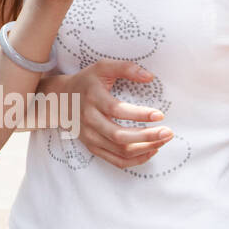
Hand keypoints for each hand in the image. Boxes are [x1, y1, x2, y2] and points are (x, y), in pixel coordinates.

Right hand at [55, 60, 171, 168]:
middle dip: (147, 137)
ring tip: (162, 140)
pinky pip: (116, 161)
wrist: (60, 99)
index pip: (116, 110)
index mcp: (93, 98)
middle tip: (167, 132)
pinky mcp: (93, 147)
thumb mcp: (102, 68)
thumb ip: (126, 68)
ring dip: (145, 149)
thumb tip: (149, 77)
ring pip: (120, 151)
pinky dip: (136, 160)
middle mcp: (89, 120)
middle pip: (119, 136)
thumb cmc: (86, 82)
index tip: (159, 115)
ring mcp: (90, 136)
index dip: (139, 114)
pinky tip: (150, 151)